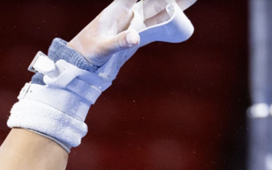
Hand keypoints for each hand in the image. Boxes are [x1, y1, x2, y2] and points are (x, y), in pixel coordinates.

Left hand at [67, 0, 196, 65]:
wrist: (80, 61)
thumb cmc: (87, 51)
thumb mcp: (103, 47)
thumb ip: (119, 42)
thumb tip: (135, 38)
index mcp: (118, 9)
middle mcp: (128, 12)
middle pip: (153, 0)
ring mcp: (134, 22)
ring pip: (158, 9)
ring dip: (173, 4)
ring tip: (191, 0)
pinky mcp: (137, 32)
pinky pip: (156, 23)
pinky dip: (169, 19)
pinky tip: (181, 14)